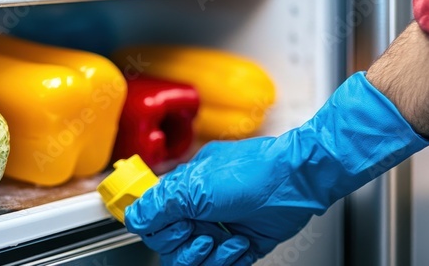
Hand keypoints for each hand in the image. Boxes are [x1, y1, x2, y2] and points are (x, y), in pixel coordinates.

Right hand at [126, 137, 317, 264]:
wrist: (295, 181)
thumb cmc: (252, 172)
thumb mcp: (195, 185)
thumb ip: (160, 204)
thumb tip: (132, 217)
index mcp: (183, 191)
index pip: (153, 222)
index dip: (160, 231)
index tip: (176, 226)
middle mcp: (198, 211)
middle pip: (171, 247)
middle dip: (185, 245)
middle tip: (200, 232)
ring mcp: (219, 228)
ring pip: (195, 260)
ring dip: (210, 255)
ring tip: (225, 239)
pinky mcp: (239, 245)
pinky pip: (222, 265)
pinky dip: (230, 259)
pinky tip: (241, 241)